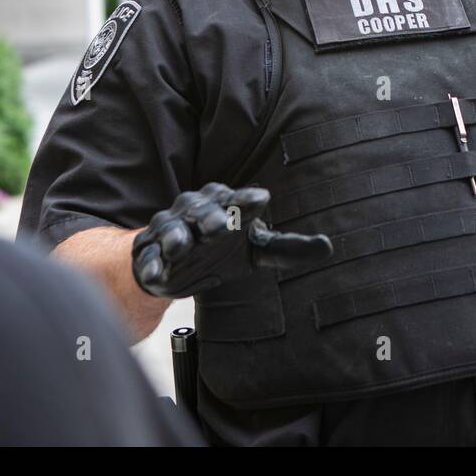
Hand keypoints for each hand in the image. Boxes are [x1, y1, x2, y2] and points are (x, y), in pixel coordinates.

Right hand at [131, 182, 332, 298]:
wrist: (173, 262)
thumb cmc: (221, 249)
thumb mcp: (255, 250)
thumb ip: (287, 248)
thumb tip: (327, 246)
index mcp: (223, 206)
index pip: (236, 200)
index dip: (247, 200)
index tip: (261, 199)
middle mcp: (194, 212)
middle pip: (202, 210)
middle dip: (211, 216)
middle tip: (222, 225)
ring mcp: (170, 232)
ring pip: (172, 230)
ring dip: (177, 237)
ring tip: (182, 246)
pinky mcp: (149, 254)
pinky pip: (148, 259)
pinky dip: (151, 266)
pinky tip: (157, 276)